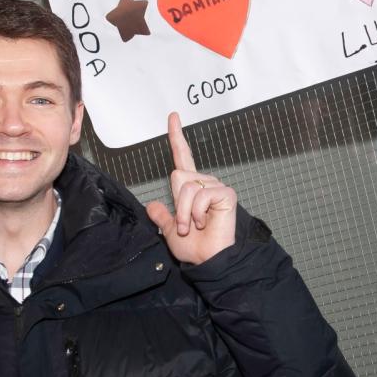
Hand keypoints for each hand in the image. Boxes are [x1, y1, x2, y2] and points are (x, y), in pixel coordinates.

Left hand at [145, 112, 237, 264]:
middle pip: (178, 175)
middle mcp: (205, 184)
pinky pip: (201, 195)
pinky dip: (197, 212)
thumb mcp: (170, 232)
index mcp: (192, 189)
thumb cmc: (196, 248)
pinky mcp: (225, 194)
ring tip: (194, 226)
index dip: (176, 137)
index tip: (172, 117)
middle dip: (176, 204)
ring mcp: (216, 187)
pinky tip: (205, 221)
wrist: (209, 260)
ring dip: (185, 212)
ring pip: (187, 187)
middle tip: (185, 225)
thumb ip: (162, 217)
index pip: (183, 157)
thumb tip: (152, 206)